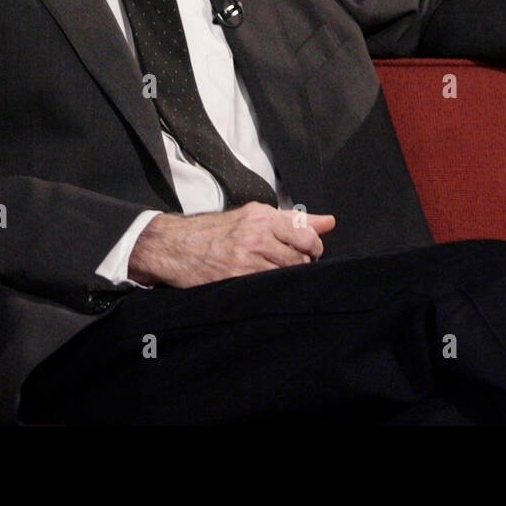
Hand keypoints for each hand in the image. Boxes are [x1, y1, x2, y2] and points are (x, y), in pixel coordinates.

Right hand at [127, 202, 336, 287]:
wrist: (176, 246)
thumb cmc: (216, 232)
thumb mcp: (254, 217)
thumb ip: (293, 220)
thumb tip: (329, 222)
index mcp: (263, 216)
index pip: (306, 235)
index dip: (313, 249)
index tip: (309, 254)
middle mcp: (256, 235)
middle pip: (300, 258)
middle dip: (302, 266)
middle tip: (292, 268)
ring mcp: (246, 258)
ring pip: (287, 274)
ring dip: (286, 278)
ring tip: (274, 276)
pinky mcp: (236, 278)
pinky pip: (268, 287)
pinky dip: (271, 289)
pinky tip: (262, 286)